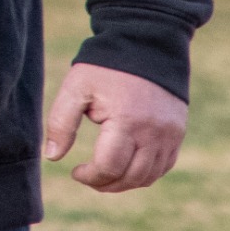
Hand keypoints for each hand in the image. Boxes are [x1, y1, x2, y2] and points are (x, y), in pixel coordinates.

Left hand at [44, 61, 187, 192]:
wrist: (145, 46)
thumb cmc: (105, 68)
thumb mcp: (76, 89)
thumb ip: (61, 123)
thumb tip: (52, 156)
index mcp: (127, 121)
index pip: (109, 166)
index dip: (90, 176)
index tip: (75, 172)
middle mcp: (154, 133)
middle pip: (131, 177)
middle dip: (106, 184)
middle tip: (87, 178)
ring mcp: (169, 135)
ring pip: (149, 176)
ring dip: (125, 183)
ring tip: (104, 176)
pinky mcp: (177, 133)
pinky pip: (164, 166)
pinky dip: (144, 174)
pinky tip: (125, 168)